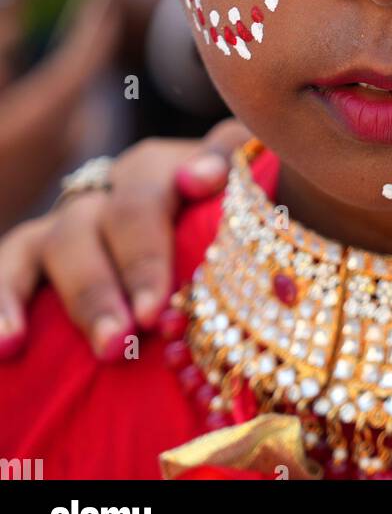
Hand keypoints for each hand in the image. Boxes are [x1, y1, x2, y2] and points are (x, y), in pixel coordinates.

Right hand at [0, 119, 249, 360]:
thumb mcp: (245, 195)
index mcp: (169, 168)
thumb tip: (205, 175)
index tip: (167, 288)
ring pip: (64, 239)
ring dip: (86, 294)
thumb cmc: (224, 225)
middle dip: (133, 269)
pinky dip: (4, 301)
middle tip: (145, 325)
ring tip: (105, 345)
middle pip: (119, 215)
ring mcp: (74, 220)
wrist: (179, 237)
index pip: (164, 184)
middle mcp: (117, 188)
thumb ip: (240, 168)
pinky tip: (8, 345)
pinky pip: (12, 265)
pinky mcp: (35, 252)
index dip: (166, 233)